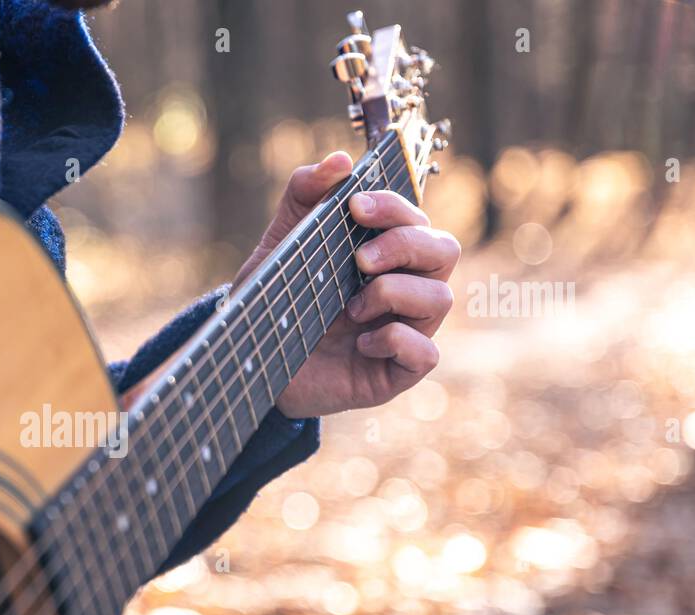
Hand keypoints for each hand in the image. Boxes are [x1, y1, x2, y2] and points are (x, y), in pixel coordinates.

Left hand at [233, 151, 460, 419]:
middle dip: (406, 244)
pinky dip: (396, 341)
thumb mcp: (280, 246)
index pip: (417, 220)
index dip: (395, 207)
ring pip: (441, 298)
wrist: (249, 363)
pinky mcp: (394, 374)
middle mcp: (403, 291)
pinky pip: (426, 355)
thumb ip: (304, 197)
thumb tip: (340, 160)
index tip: (354, 206)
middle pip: (445, 250)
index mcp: (384, 257)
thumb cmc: (275, 303)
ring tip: (351, 308)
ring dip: (394, 293)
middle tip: (360, 258)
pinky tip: (359, 344)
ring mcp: (403, 332)